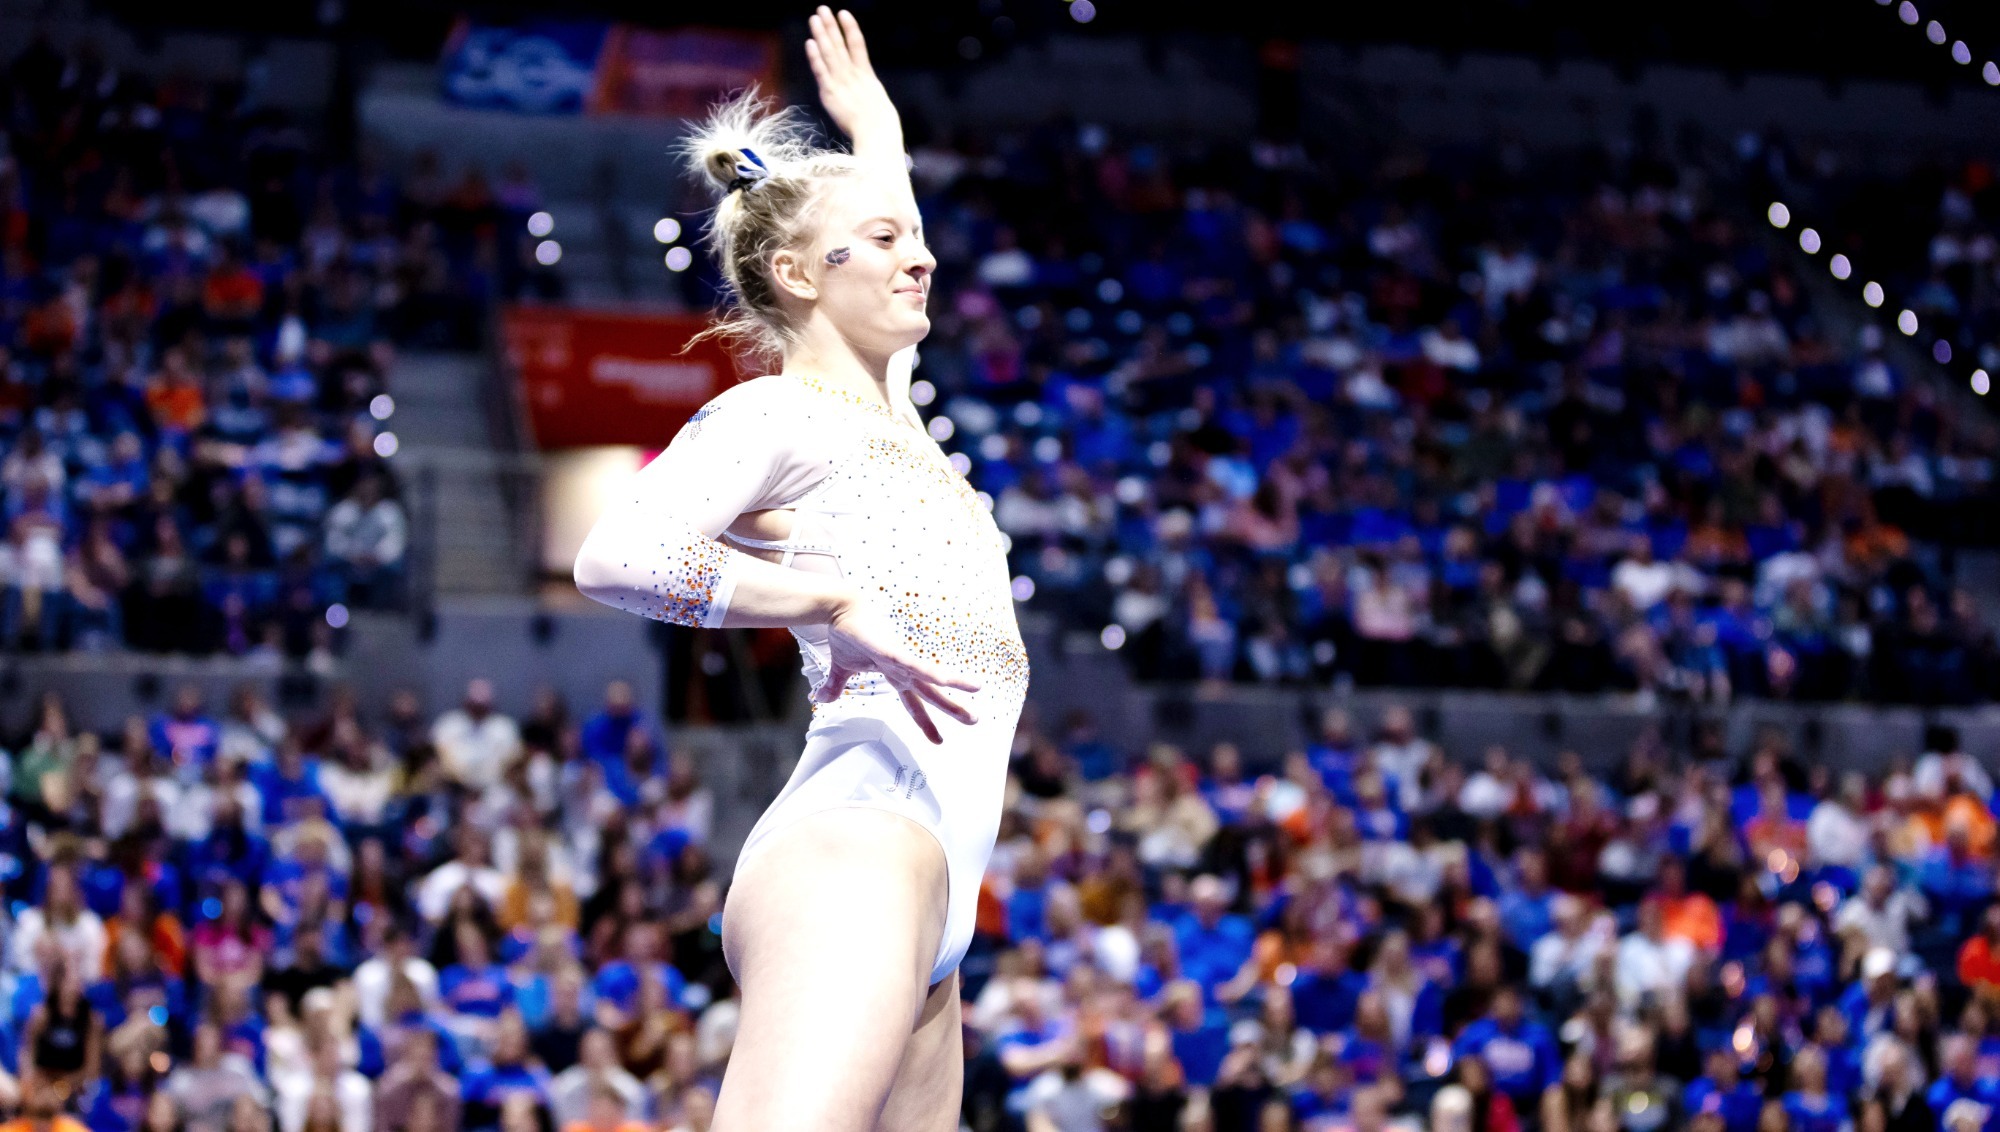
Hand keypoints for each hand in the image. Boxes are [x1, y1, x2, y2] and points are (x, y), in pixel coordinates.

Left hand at [804, 7, 897, 145]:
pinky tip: (810, 42)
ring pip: (830, 53)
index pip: (858, 46)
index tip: (844, 14)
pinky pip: (821, 71)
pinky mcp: (831, 93)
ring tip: (815, 17)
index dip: (850, 29)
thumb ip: (871, 99)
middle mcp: (854, 75)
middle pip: (841, 45)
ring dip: (822, 34)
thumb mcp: (880, 108)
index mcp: (868, 77)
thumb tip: (870, 100)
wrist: (878, 134)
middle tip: (823, 8)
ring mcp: (842, 82)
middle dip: (831, 26)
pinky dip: (815, 56)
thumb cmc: (881, 129)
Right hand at [816, 595, 979, 742]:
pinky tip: (943, 678)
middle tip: (975, 720)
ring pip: (931, 674)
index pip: (914, 702)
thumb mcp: (840, 668)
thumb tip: (821, 699)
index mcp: (894, 674)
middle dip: (952, 707)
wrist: (839, 609)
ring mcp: (899, 658)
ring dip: (954, 682)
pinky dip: (927, 671)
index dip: (925, 722)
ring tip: (976, 688)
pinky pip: (912, 662)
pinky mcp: (891, 649)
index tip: (938, 740)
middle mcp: (902, 668)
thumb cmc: (847, 634)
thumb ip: (835, 686)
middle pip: (931, 692)